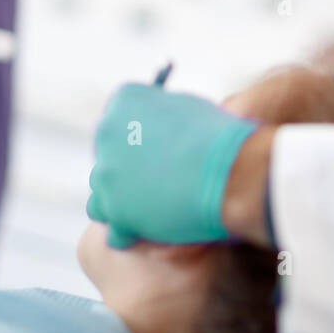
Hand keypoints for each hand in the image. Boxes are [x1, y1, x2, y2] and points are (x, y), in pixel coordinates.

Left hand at [87, 81, 257, 246]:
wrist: (231, 171)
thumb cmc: (220, 139)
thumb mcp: (186, 111)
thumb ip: (160, 118)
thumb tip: (157, 132)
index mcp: (124, 100)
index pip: (117, 119)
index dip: (137, 138)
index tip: (155, 150)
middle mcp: (106, 132)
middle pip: (107, 156)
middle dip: (127, 170)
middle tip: (157, 182)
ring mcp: (107, 173)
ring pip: (102, 194)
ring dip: (122, 201)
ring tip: (153, 209)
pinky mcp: (116, 210)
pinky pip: (114, 228)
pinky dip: (129, 232)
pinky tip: (152, 231)